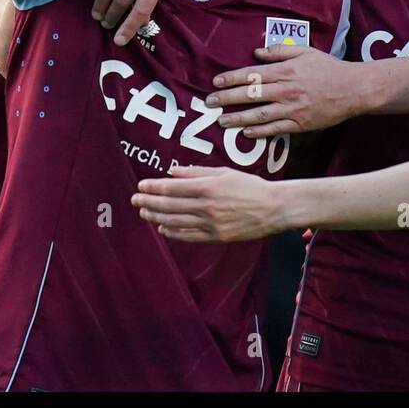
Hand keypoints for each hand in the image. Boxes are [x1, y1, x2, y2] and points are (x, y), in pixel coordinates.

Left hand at [132, 166, 287, 241]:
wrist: (274, 208)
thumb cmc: (250, 186)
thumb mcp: (224, 173)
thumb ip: (197, 172)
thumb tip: (173, 171)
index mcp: (208, 187)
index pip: (172, 187)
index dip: (153, 187)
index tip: (141, 185)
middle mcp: (206, 206)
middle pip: (169, 205)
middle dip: (149, 202)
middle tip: (135, 200)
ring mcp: (211, 224)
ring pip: (175, 221)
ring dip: (156, 216)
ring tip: (144, 213)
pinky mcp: (216, 237)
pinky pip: (188, 236)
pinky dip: (172, 232)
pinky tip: (162, 228)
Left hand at [207, 46, 368, 137]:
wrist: (353, 89)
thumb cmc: (329, 68)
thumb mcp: (305, 52)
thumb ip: (279, 51)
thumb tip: (256, 53)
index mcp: (285, 71)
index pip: (252, 74)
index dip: (231, 79)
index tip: (216, 82)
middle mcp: (285, 90)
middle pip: (250, 95)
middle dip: (227, 98)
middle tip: (209, 103)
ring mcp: (292, 109)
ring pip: (259, 115)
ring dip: (237, 118)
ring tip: (221, 121)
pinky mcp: (300, 124)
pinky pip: (275, 129)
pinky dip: (259, 132)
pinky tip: (245, 133)